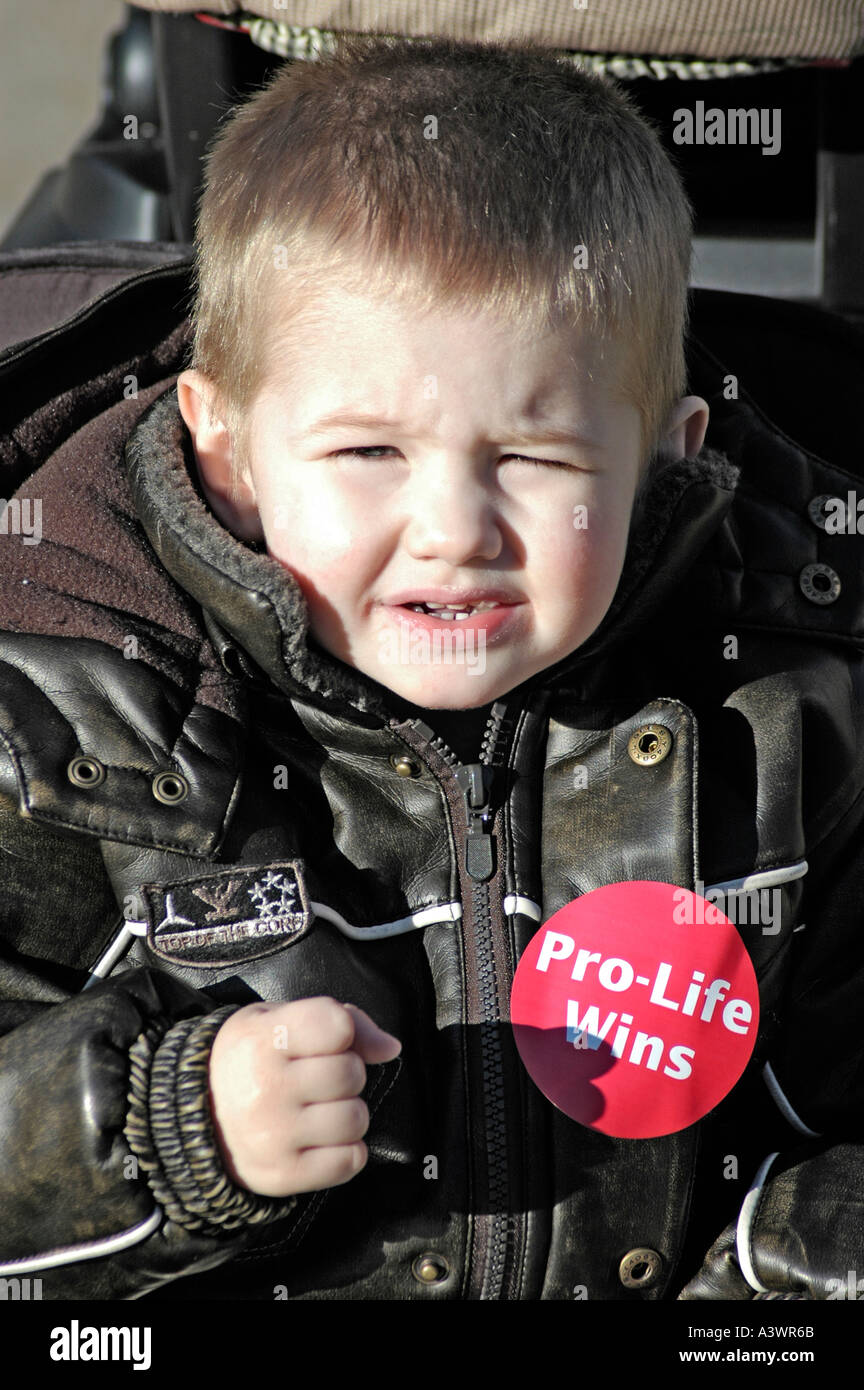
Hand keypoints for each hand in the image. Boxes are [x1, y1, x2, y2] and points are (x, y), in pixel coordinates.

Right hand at [207, 997, 400, 1196]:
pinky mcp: (282, 1175)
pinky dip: (346, 1150)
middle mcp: (266, 1087)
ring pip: (355, 1119)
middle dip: (345, 1073)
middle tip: (318, 1079)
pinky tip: (322, 1138)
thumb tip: (391, 1048)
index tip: (324, 1040)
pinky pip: (349, 1161)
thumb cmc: (246, 1059)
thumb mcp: (278, 1020)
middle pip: (351, 1074)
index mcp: (262, 1038)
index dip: (342, 1031)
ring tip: (319, 1109)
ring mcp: (273, 1135)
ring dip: (348, 1112)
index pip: (337, 1025)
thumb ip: (340, 1019)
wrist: (191, 1117)